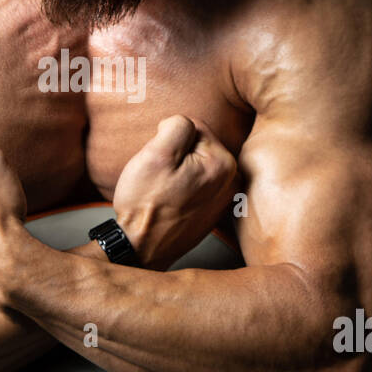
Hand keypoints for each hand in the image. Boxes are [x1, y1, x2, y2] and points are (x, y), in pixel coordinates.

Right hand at [112, 115, 237, 270]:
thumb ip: (177, 125)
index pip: (193, 126)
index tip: (160, 163)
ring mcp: (223, 198)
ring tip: (163, 191)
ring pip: (193, 164)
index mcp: (223, 162)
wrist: (140, 248)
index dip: (167, 139)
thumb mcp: (157, 153)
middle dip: (175, 155)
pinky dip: (181, 187)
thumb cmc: (146, 204)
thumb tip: (184, 123)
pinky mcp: (212, 211)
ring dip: (177, 171)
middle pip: (196, 146)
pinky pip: (194, 184)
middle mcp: (231, 180)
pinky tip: (169, 202)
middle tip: (159, 177)